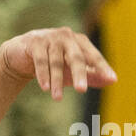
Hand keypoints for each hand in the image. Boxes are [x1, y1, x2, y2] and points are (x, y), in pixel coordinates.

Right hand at [0, 25, 116, 99]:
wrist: (24, 54)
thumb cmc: (54, 62)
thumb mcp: (73, 70)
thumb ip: (92, 75)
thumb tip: (111, 82)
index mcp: (80, 41)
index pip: (94, 56)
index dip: (102, 68)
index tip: (112, 79)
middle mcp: (67, 37)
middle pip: (76, 57)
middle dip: (79, 74)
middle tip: (82, 90)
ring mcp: (50, 38)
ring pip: (56, 62)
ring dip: (57, 81)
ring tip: (57, 98)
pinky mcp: (35, 42)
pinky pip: (41, 60)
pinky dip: (43, 75)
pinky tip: (45, 88)